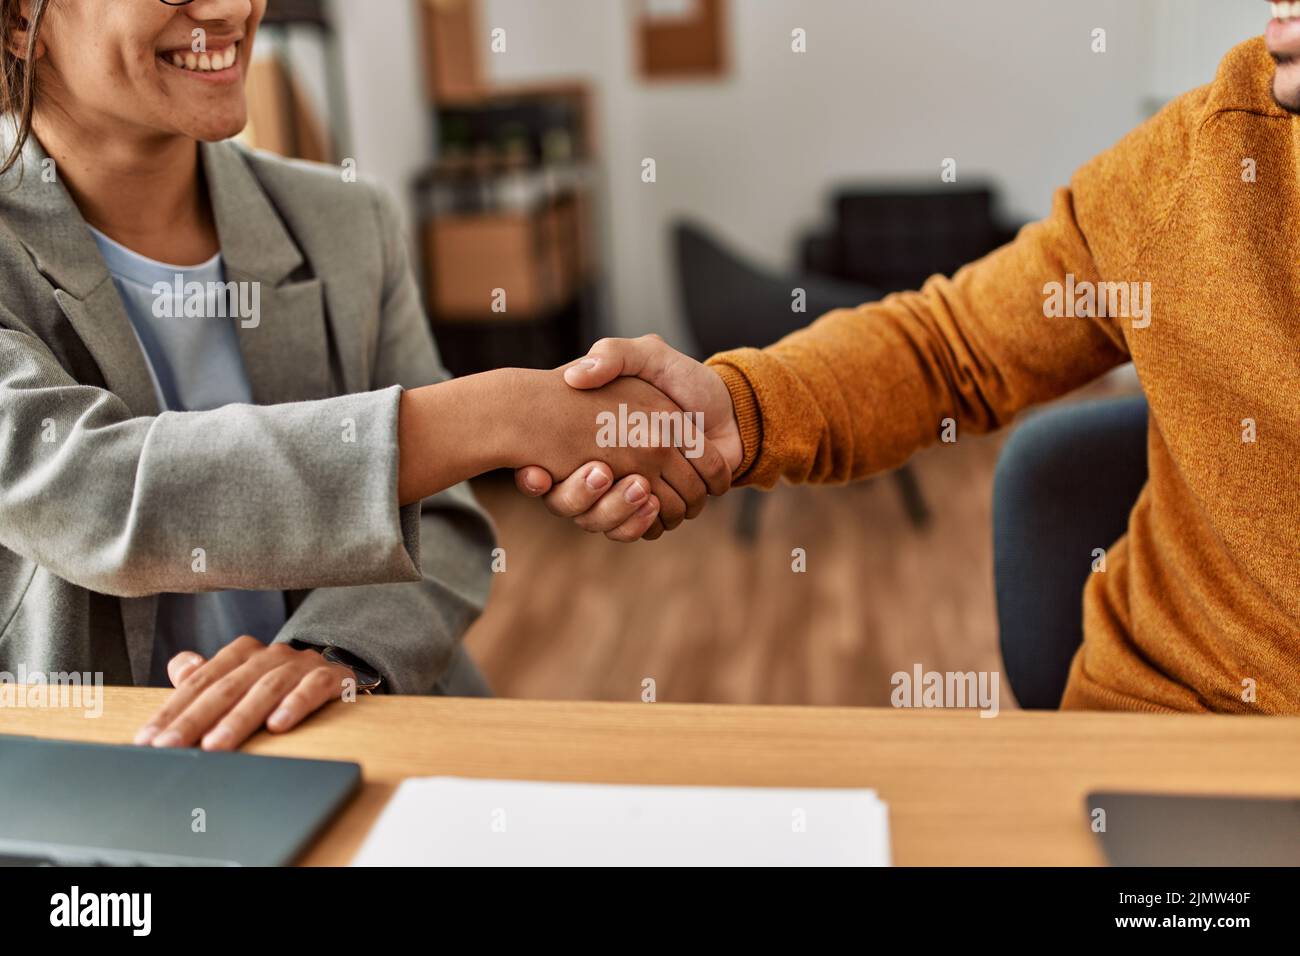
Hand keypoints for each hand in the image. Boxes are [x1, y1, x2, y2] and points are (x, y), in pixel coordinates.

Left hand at [133, 637, 355, 750]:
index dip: (173, 710)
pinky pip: (313, 688)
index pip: (200, 681)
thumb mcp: (240, 679)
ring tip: (216, 745)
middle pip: (228, 686)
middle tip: (172, 746)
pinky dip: (295, 705)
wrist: (336, 674)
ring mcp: (302, 665)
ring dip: (239, 718)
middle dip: (196, 719)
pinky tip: (278, 725)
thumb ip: (207, 676)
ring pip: (266, 689)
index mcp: (243, 653)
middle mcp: (270, 655)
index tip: (149, 739)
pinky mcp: (333, 677)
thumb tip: (180, 667)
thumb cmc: (278, 683)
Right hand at [515, 337, 741, 536]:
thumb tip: (574, 376)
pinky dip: (642, 524)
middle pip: (569, 504)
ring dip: (615, 511)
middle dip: (579, 496)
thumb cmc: (684, 381)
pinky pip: (635, 531)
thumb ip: (613, 355)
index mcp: (588, 437)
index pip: (543, 471)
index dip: (534, 479)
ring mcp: (627, 492)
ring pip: (600, 521)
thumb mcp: (646, 356)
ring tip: (638, 487)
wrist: (729, 411)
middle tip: (601, 472)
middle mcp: (601, 469)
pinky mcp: (653, 508)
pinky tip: (652, 505)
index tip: (536, 474)